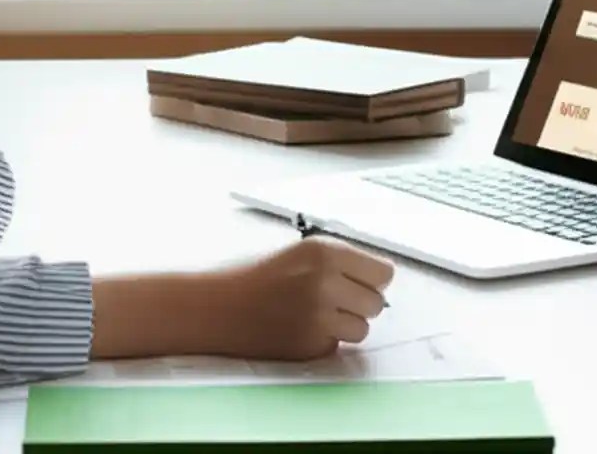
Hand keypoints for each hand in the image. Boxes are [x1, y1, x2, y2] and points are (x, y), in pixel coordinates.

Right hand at [219, 236, 395, 359]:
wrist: (212, 306)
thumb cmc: (251, 276)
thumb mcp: (298, 253)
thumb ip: (337, 263)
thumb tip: (376, 280)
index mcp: (325, 251)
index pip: (383, 273)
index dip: (371, 279)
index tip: (356, 282)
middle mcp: (326, 282)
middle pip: (376, 303)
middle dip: (358, 304)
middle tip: (332, 301)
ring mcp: (318, 317)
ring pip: (362, 329)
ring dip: (344, 326)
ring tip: (315, 316)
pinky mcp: (308, 345)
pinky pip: (335, 345)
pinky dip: (322, 341)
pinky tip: (296, 329)